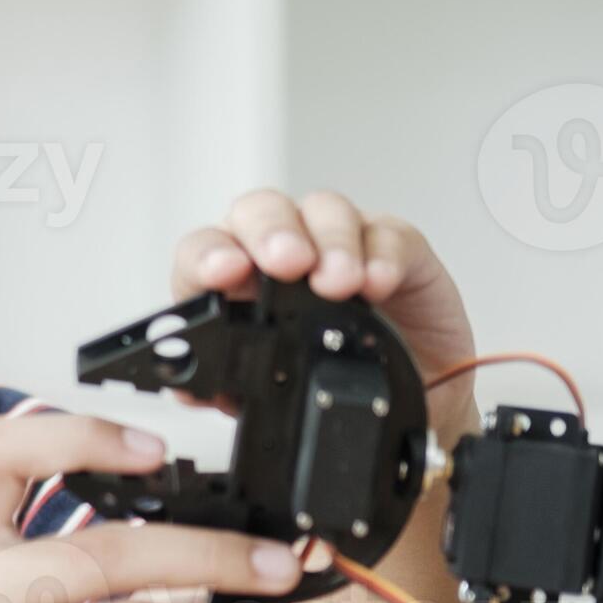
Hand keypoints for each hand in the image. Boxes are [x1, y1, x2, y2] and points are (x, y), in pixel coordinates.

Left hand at [170, 190, 481, 438]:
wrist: (412, 391)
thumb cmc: (329, 377)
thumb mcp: (273, 392)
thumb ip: (226, 387)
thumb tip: (190, 391)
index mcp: (237, 282)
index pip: (205, 251)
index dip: (208, 255)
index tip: (221, 273)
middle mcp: (282, 253)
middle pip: (260, 212)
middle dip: (269, 232)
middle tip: (285, 263)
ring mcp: (338, 243)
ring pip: (323, 211)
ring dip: (329, 242)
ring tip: (337, 284)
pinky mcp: (395, 246)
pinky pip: (387, 235)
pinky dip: (382, 256)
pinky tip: (378, 283)